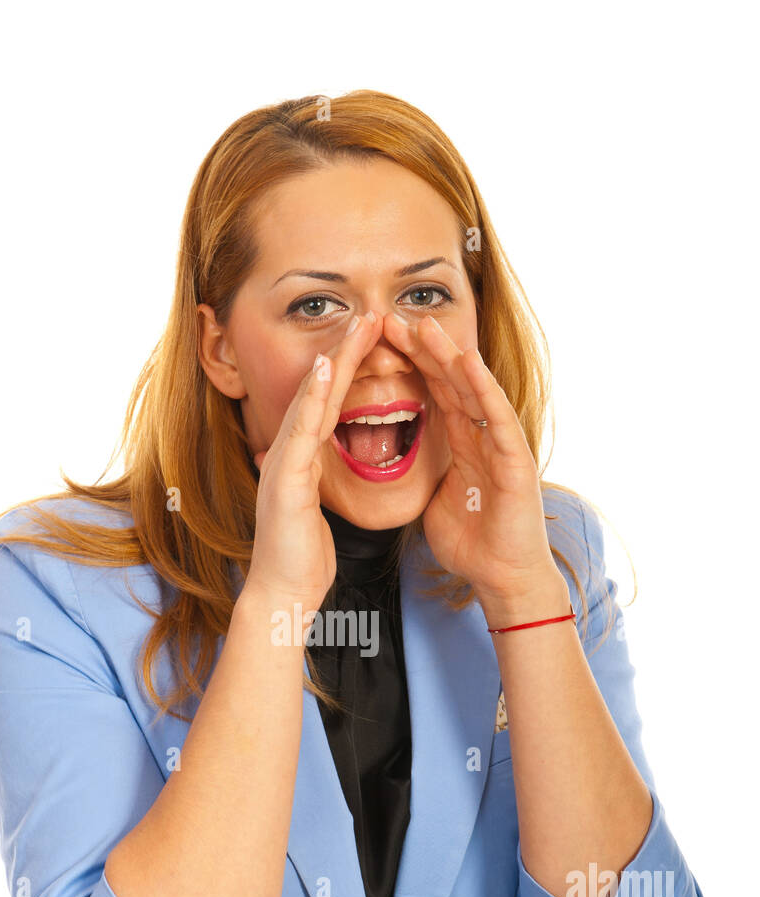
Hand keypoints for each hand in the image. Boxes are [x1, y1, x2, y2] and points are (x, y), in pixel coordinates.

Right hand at [245, 311, 382, 615]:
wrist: (281, 597)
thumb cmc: (300, 561)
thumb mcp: (310, 513)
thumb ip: (308, 484)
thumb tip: (298, 465)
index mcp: (299, 462)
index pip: (327, 407)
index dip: (346, 372)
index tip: (370, 341)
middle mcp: (287, 455)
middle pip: (319, 393)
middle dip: (344, 352)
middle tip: (369, 314)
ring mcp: (283, 465)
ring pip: (311, 402)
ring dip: (334, 362)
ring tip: (358, 326)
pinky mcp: (284, 482)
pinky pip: (303, 432)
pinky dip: (313, 398)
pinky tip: (326, 371)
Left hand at [382, 312, 565, 615]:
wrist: (504, 578)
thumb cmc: (475, 545)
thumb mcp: (436, 501)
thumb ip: (426, 475)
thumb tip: (402, 465)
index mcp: (464, 444)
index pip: (434, 394)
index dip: (409, 366)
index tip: (380, 341)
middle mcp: (484, 437)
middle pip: (451, 382)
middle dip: (423, 350)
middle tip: (391, 318)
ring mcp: (502, 445)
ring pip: (474, 390)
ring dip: (450, 356)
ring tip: (424, 325)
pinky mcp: (516, 460)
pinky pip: (498, 417)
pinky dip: (483, 388)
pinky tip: (467, 362)